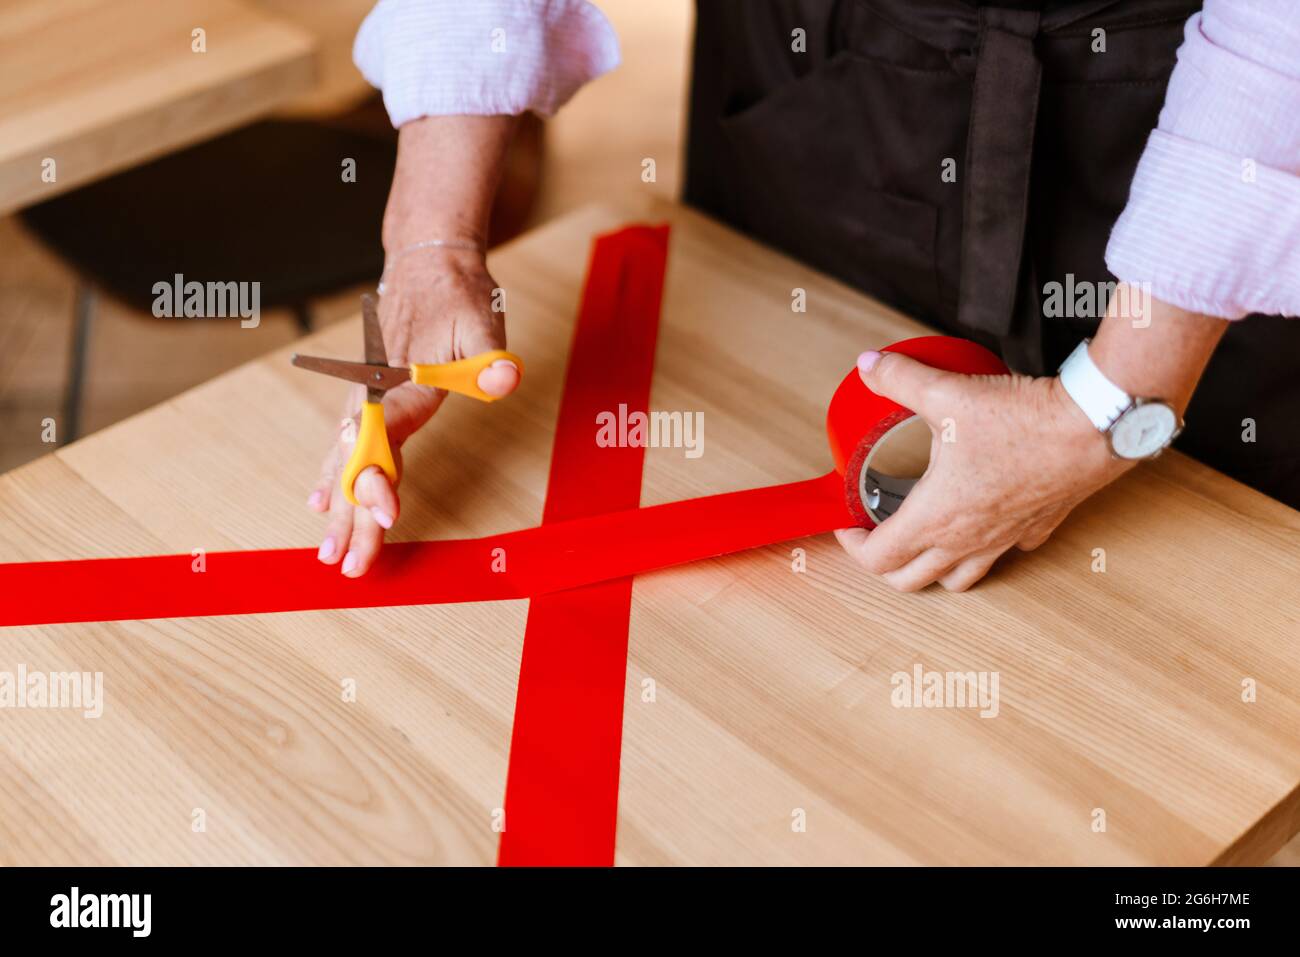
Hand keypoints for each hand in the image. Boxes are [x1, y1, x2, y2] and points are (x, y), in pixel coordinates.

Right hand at [307, 248, 518, 576]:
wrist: (427, 263)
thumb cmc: (459, 295)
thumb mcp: (484, 319)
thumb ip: (490, 355)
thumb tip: (505, 377)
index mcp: (402, 384)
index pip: (385, 439)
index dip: (380, 478)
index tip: (385, 514)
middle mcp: (375, 396)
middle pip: (358, 463)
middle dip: (353, 516)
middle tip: (347, 563)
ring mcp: (367, 398)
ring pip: (344, 460)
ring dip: (338, 507)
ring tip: (328, 552)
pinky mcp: (367, 400)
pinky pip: (342, 445)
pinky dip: (330, 476)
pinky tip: (318, 503)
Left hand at [834, 349, 1131, 591]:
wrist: (1094, 428)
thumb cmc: (1023, 420)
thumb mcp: (947, 392)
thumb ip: (900, 378)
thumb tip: (869, 365)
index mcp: (935, 516)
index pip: (877, 558)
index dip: (853, 545)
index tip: (849, 524)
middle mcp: (967, 539)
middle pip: (911, 581)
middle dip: (884, 565)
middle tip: (875, 536)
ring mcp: (1003, 540)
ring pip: (958, 580)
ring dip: (932, 569)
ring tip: (921, 541)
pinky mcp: (1035, 528)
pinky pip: (1004, 553)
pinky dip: (984, 548)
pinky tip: (981, 521)